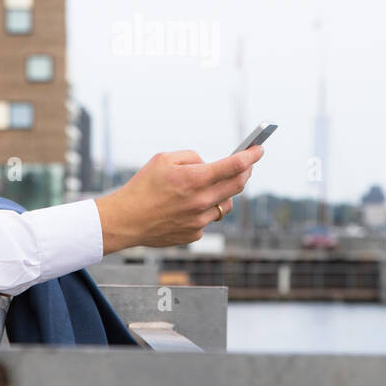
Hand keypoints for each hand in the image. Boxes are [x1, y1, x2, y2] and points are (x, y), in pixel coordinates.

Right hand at [96, 145, 264, 251]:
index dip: (251, 156)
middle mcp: (201, 201)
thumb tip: (209, 165)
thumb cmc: (142, 187)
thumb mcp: (163, 159)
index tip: (259, 149)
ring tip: (212, 186)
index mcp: (194, 179)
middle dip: (246, 172)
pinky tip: (188, 207)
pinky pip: (208, 219)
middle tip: (248, 165)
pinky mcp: (194, 235)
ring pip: (225, 204)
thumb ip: (191, 158)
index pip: (234, 166)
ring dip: (225, 192)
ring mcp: (199, 221)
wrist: (125, 220)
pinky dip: (205, 209)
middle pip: (237, 185)